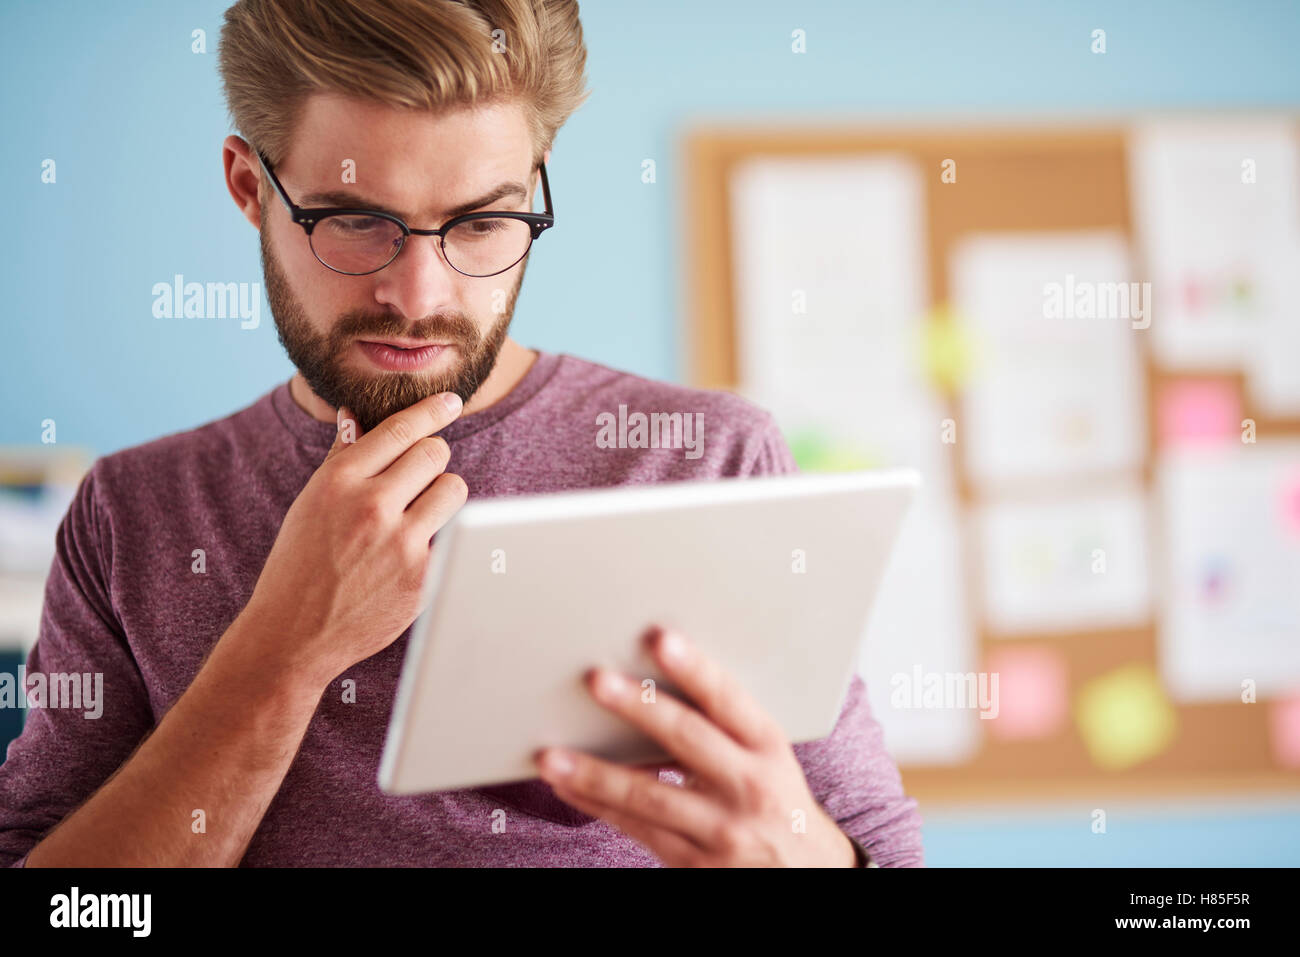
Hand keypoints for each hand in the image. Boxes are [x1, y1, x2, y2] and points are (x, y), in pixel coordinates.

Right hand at [238, 392, 468, 686]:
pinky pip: (454, 535)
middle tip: (417, 478)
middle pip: (435, 453)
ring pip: (454, 489)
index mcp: (340, 481)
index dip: (432, 411)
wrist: (293, 635)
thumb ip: (341, 459)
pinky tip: (411, 554)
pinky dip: (440, 538)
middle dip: (430, 460)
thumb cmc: (299, 564)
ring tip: (419, 513)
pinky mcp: (424, 577)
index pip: (400, 429)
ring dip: (443, 495)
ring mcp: (401, 544)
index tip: (450, 401)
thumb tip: (354, 414)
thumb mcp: (310, 503)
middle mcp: (372, 506)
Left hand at [533, 626, 857, 866]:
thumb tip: (649, 683)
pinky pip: (637, 830)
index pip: (729, 700)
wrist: (806, 872)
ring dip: (594, 774)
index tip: (661, 639)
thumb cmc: (773, 796)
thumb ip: (722, 724)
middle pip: (687, 739)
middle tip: (596, 680)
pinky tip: (568, 788)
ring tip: (551, 756)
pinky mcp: (696, 864)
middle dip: (638, 707)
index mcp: (769, 747)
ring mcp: (722, 830)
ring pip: (649, 796)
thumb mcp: (766, 756)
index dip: (695, 668)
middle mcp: (750, 786)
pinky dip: (598, 806)